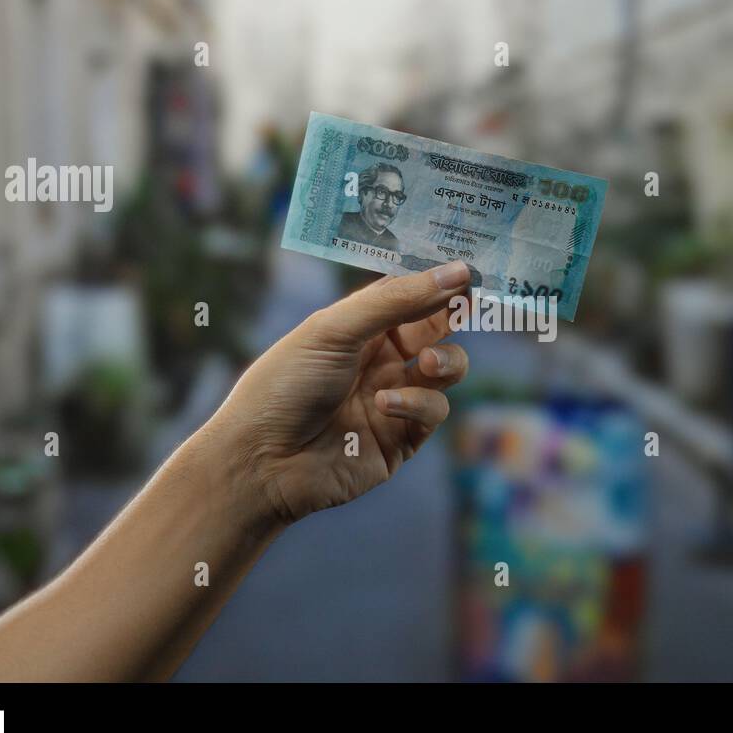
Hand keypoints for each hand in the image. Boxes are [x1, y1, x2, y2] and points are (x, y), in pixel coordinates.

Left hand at [203, 260, 472, 526]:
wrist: (261, 461)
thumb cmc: (285, 385)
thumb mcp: (335, 329)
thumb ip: (398, 300)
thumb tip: (457, 271)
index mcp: (359, 327)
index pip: (409, 294)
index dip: (438, 282)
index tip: (468, 271)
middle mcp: (379, 359)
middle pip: (436, 329)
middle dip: (454, 317)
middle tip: (471, 307)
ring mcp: (394, 399)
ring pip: (447, 371)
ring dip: (447, 362)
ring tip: (429, 365)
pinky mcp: (402, 440)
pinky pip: (433, 412)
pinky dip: (417, 405)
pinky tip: (384, 405)